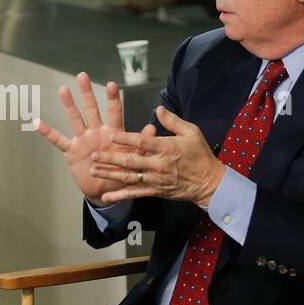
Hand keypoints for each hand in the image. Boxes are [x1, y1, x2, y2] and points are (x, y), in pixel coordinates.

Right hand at [33, 72, 156, 205]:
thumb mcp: (134, 160)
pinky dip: (48, 132)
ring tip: (64, 90)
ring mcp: (83, 140)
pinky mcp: (72, 152)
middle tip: (82, 76)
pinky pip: (58, 140)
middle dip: (87, 93)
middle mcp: (97, 132)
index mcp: (113, 133)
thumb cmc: (121, 173)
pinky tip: (37, 122)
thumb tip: (152, 128)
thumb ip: (141, 144)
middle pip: (92, 109)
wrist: (106, 191)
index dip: (112, 99)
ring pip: (75, 120)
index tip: (111, 84)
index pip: (114, 112)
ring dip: (69, 105)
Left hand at [89, 105, 226, 206]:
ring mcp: (156, 180)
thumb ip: (173, 121)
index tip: (110, 135)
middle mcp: (158, 165)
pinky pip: (135, 194)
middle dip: (110, 158)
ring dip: (110, 174)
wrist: (210, 183)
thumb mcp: (192, 132)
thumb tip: (158, 108)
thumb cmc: (201, 155)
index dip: (126, 139)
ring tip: (93, 171)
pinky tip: (106, 196)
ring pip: (129, 177)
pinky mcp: (156, 191)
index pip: (142, 142)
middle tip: (93, 155)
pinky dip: (120, 195)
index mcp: (166, 148)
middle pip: (130, 161)